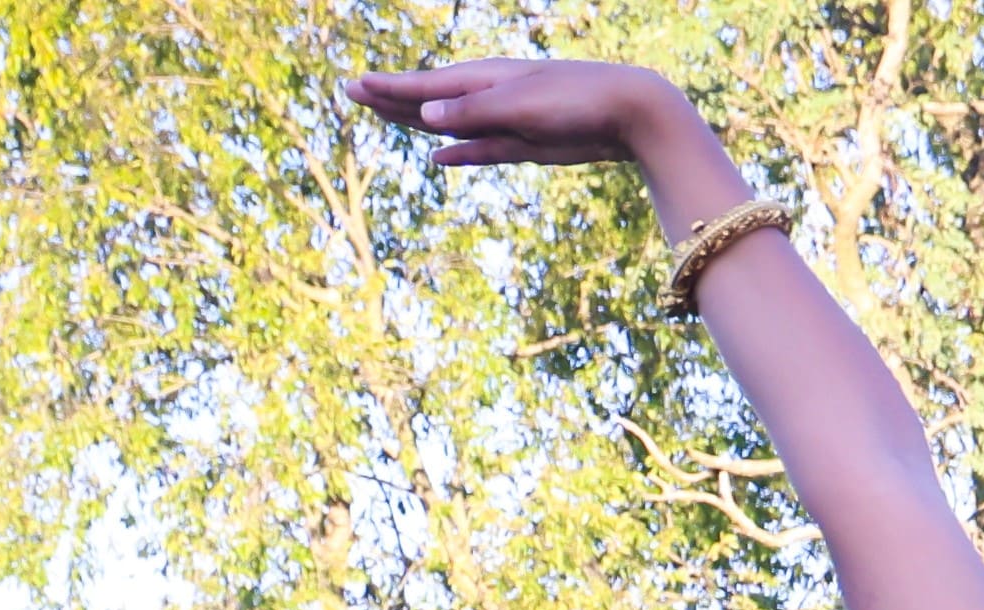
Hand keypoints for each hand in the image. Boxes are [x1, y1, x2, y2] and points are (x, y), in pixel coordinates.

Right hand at [344, 58, 690, 169]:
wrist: (630, 114)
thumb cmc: (577, 98)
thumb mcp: (522, 106)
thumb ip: (474, 111)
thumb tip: (425, 113)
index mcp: (486, 78)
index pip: (426, 83)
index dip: (389, 87)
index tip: (354, 85)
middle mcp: (492, 96)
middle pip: (431, 100)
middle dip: (393, 99)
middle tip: (353, 93)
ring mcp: (508, 121)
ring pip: (451, 124)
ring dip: (417, 122)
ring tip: (383, 116)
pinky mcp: (527, 145)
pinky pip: (481, 149)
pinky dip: (459, 152)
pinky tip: (438, 156)